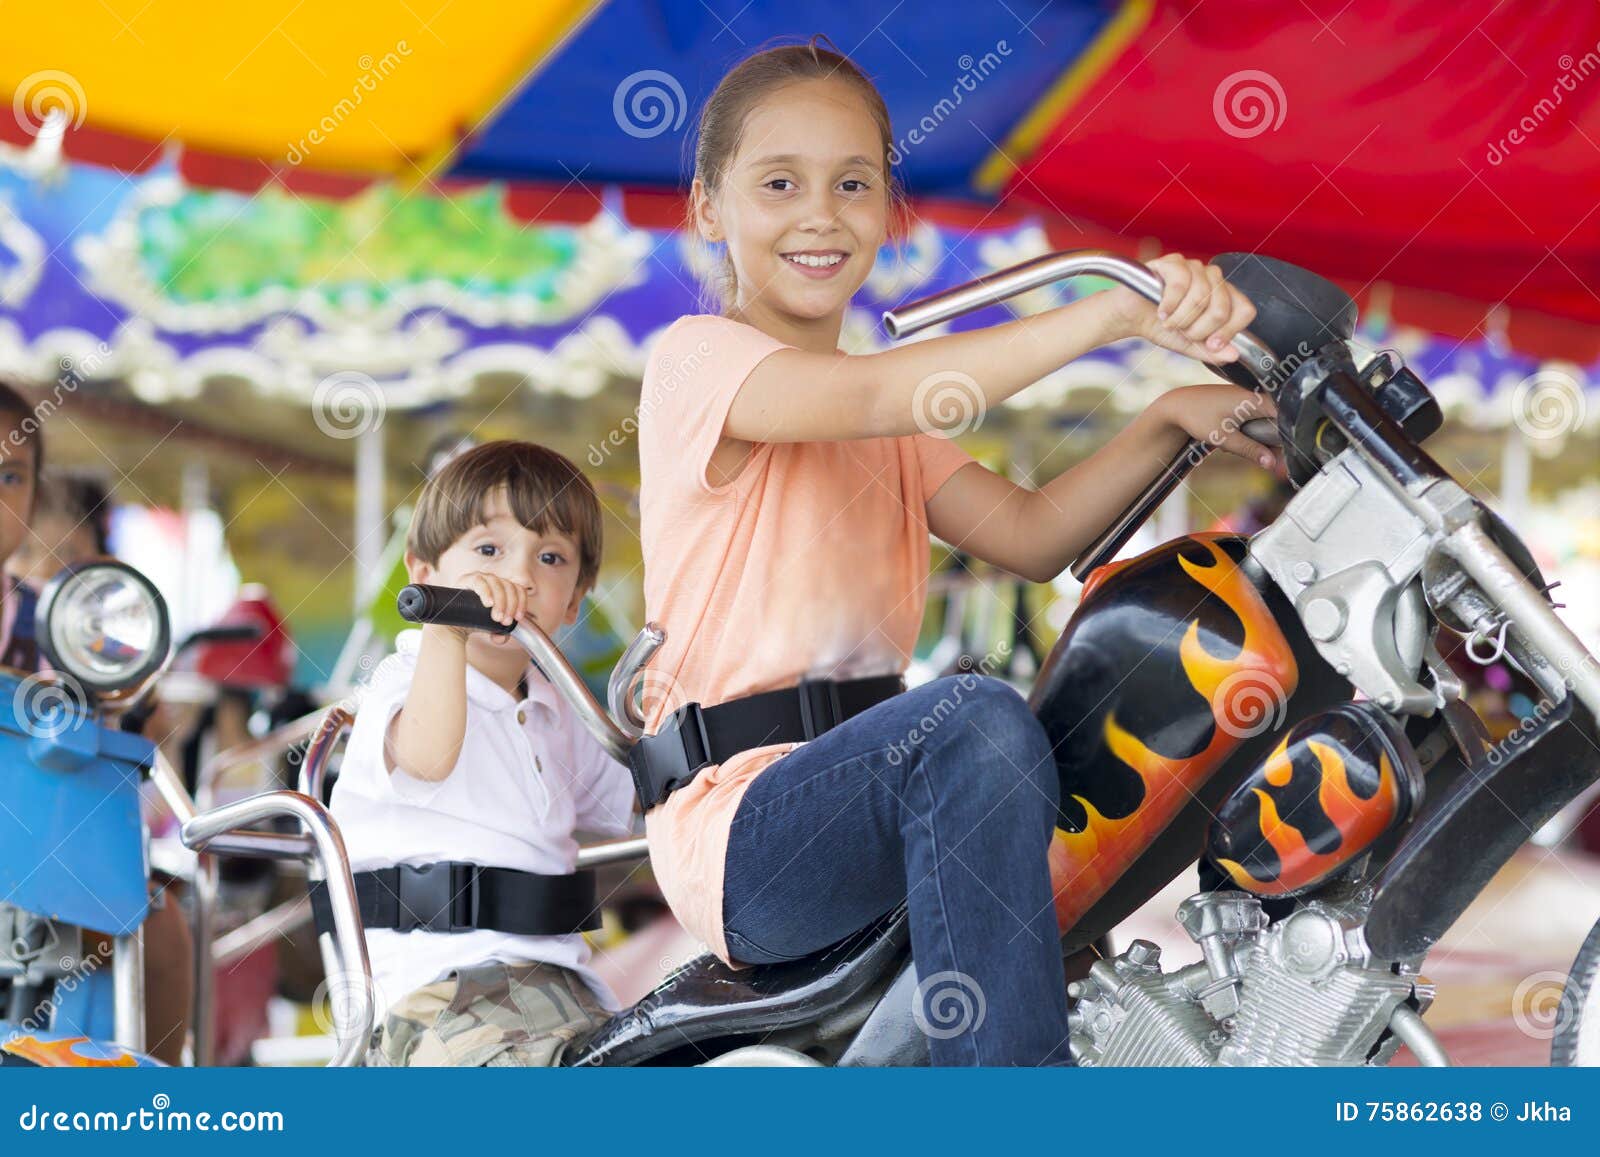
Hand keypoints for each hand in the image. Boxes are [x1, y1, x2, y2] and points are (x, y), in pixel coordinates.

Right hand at [456, 572, 529, 637]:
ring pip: (497, 584)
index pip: (518, 589)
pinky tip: (488, 603)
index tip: (518, 617)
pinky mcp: (468, 579)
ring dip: (500, 601)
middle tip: (505, 621)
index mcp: (503, 588)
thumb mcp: (491, 627)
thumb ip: (499, 633)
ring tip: (497, 617)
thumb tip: (502, 638)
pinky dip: (487, 592)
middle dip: (510, 605)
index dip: (521, 602)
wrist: (454, 621)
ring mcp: (481, 578)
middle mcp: (493, 580)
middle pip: (509, 587)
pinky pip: (480, 582)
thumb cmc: (475, 620)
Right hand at [1102, 253, 1256, 362]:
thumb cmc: (1159, 326)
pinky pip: (1181, 283)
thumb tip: (1233, 355)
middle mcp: (1213, 279)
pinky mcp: (1173, 262)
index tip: (1211, 344)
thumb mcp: (1188, 345)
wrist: (1130, 317)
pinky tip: (1161, 311)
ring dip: (1181, 318)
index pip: (1245, 310)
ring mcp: (1194, 267)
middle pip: (1222, 308)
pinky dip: (1169, 304)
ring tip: (1168, 321)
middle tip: (1182, 331)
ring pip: (1202, 296)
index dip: (1230, 331)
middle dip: (1199, 329)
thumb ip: (1211, 351)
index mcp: (1222, 297)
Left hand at [1154, 384, 1279, 468]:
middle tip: (1253, 454)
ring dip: (1254, 438)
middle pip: (1279, 422)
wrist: (1177, 405)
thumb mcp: (1224, 437)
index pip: (1287, 416)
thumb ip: (1250, 450)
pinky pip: (1255, 420)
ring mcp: (1250, 398)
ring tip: (1230, 443)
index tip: (1278, 453)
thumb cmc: (1197, 416)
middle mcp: (1257, 395)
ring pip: (1266, 423)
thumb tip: (1272, 463)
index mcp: (1257, 399)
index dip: (1287, 436)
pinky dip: (1246, 432)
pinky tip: (1228, 437)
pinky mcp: (1243, 403)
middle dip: (1268, 441)